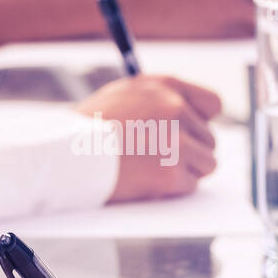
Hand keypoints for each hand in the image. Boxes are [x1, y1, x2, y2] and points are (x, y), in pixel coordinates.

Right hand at [74, 75, 221, 201]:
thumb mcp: (122, 96)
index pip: (212, 104)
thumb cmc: (87, 130)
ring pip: (206, 163)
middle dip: (190, 152)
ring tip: (153, 170)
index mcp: (164, 87)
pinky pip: (190, 185)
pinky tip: (146, 182)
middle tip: (159, 159)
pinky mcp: (172, 172)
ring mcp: (177, 141)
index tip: (193, 134)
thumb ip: (157, 100)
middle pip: (209, 139)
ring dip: (185, 171)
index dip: (203, 122)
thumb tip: (187, 113)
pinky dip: (172, 190)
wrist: (65, 156)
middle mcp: (175, 108)